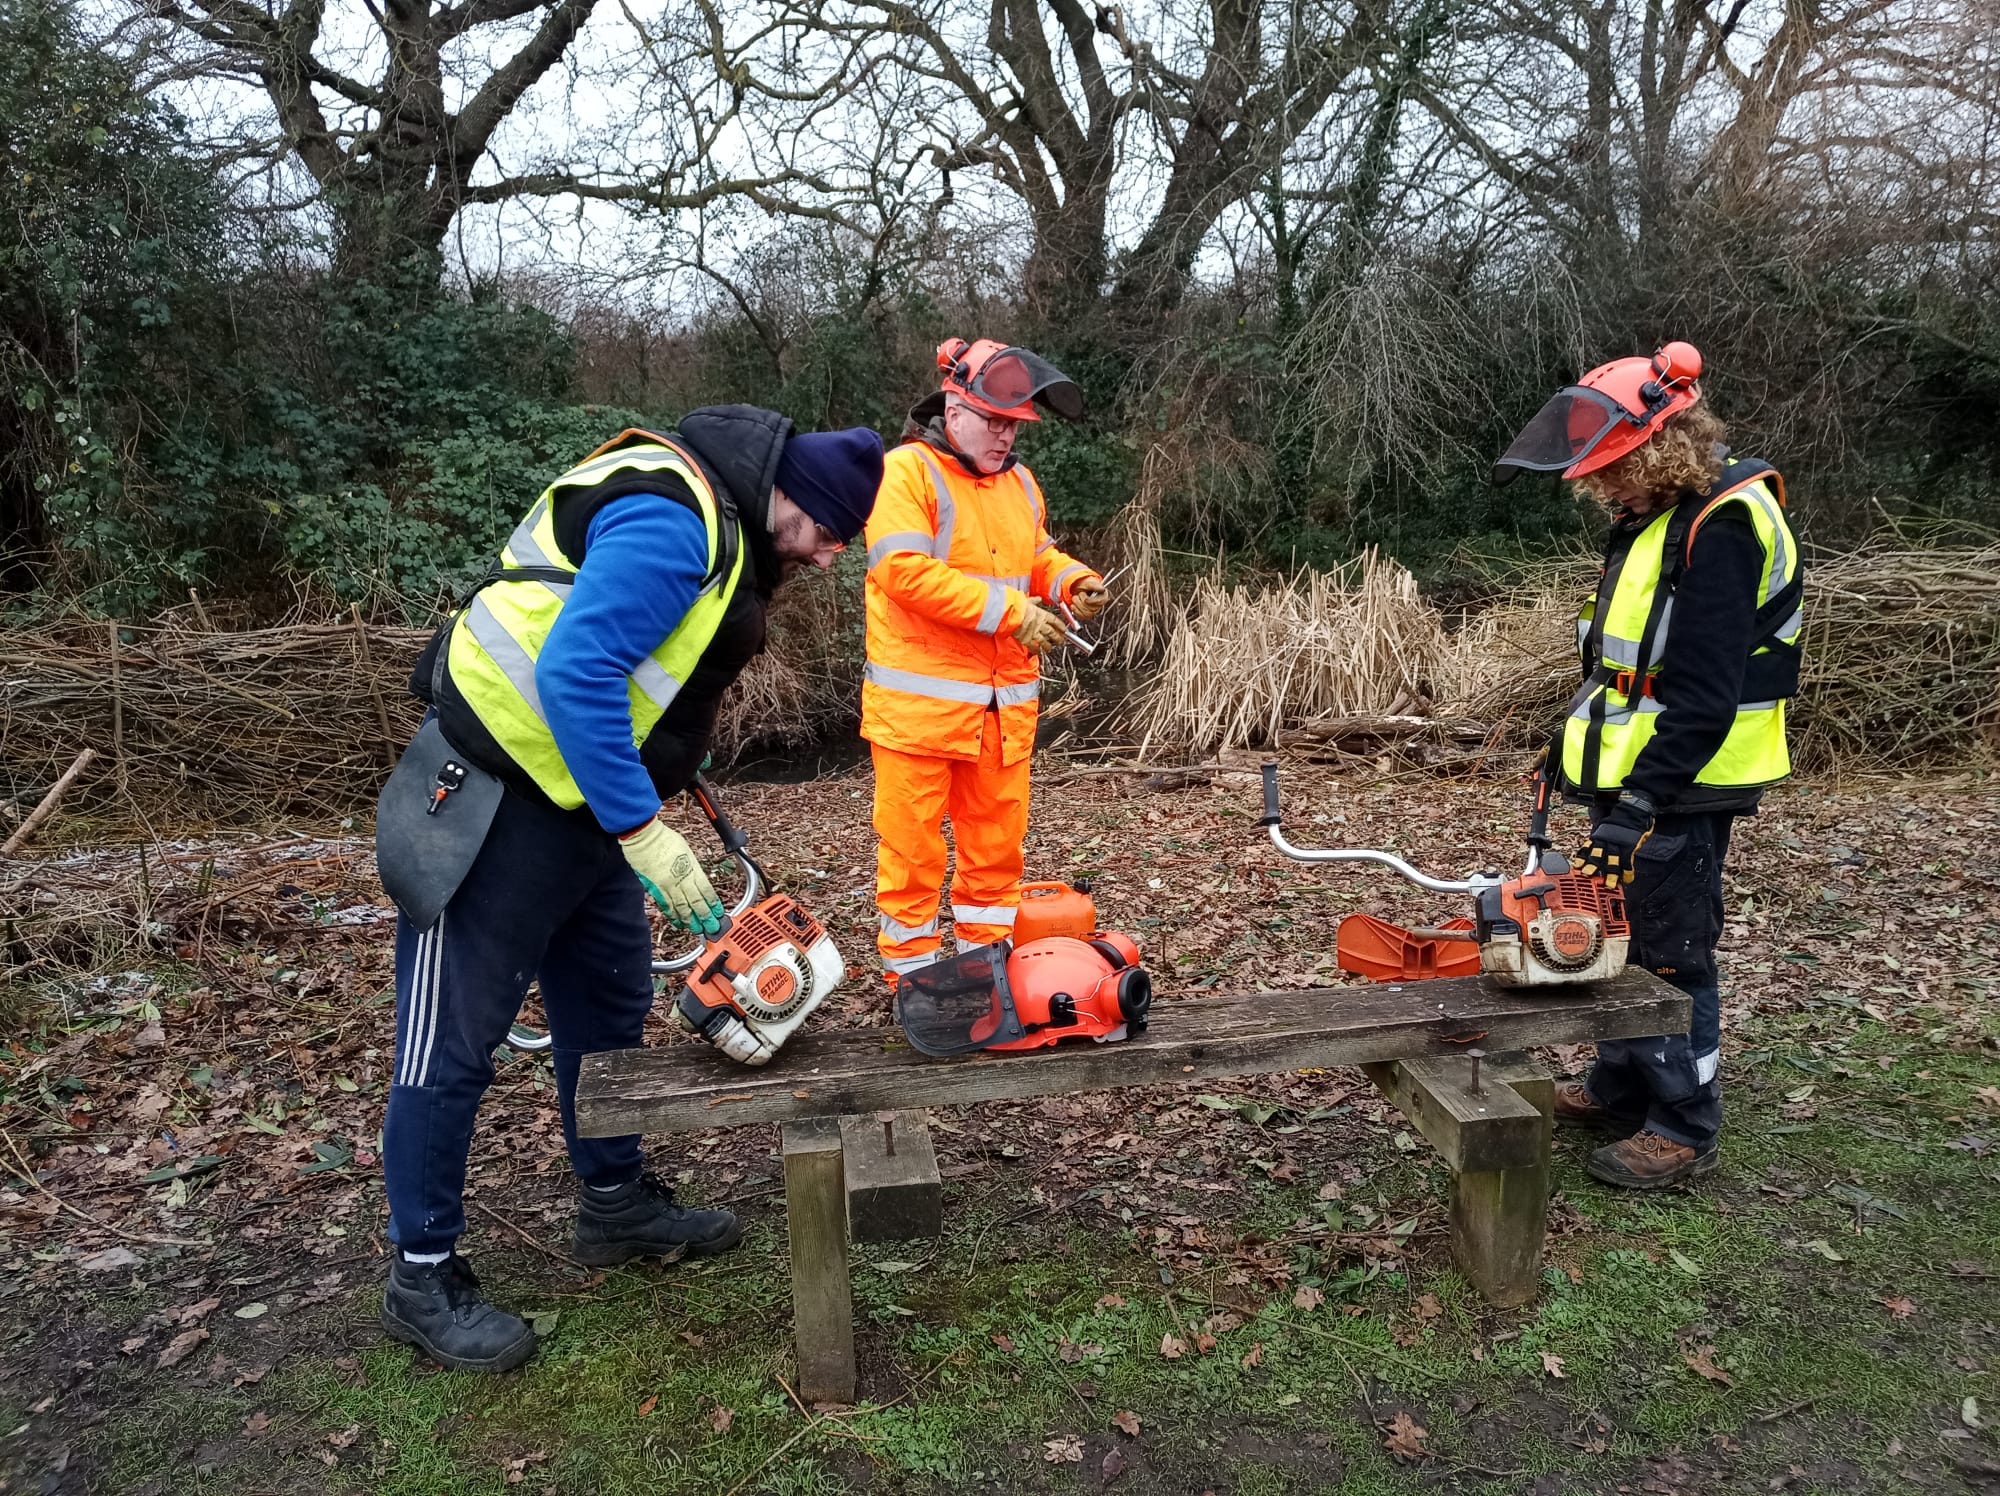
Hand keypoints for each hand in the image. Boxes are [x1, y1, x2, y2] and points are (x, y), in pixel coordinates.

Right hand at [618, 818, 723, 932]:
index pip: (706, 890)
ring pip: (682, 908)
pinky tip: (678, 922)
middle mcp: (681, 879)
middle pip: (696, 903)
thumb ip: (692, 867)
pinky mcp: (655, 888)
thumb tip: (697, 877)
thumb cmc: (664, 838)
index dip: (713, 904)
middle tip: (712, 928)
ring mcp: (667, 885)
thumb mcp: (686, 850)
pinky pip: (666, 905)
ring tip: (696, 929)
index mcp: (691, 868)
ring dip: (690, 920)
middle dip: (705, 917)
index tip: (718, 912)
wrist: (643, 836)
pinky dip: (673, 915)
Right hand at [1014, 599, 1067, 655]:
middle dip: (1057, 637)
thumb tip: (1038, 599)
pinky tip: (1038, 652)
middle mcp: (1039, 624)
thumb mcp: (1028, 600)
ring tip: (1050, 648)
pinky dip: (1036, 650)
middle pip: (1051, 632)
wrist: (1011, 613)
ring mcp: (1033, 633)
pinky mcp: (1026, 639)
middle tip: (1061, 640)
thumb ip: (1034, 601)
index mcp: (1041, 614)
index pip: (1055, 621)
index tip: (1064, 629)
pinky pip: (1033, 646)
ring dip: (1048, 645)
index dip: (1060, 625)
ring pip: (1044, 641)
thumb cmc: (1018, 605)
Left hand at [1068, 576, 1109, 621]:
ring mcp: (1093, 611)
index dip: (1093, 602)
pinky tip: (1073, 605)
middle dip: (1082, 602)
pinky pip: (1082, 617)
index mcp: (1103, 596)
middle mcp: (1099, 605)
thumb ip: (1095, 586)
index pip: (1101, 602)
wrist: (1078, 588)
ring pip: (1087, 614)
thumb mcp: (1089, 583)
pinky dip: (1076, 611)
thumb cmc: (1085, 585)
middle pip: (1092, 609)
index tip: (1086, 599)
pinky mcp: (1086, 615)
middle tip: (1079, 594)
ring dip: (1078, 605)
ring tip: (1075, 598)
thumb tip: (1102, 589)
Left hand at [1576, 799, 1654, 887]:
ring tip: (1608, 885)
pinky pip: (1628, 860)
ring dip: (1610, 873)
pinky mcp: (1630, 845)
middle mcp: (1606, 840)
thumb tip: (1594, 846)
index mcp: (1599, 835)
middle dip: (1592, 866)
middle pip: (1597, 856)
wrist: (1633, 808)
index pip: (1588, 848)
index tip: (1576, 867)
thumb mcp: (1606, 826)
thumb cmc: (1620, 818)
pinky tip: (1628, 880)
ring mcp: (1618, 843)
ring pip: (1612, 860)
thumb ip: (1600, 836)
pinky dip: (1628, 871)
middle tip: (1586, 876)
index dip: (1582, 858)